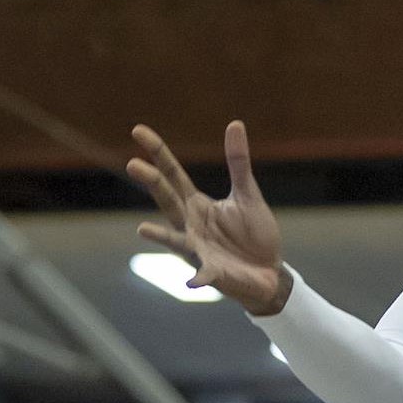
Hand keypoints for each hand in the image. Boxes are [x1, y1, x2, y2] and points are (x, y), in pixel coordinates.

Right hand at [128, 121, 287, 314]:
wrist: (268, 272)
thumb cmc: (254, 234)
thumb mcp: (247, 193)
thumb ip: (238, 162)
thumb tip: (234, 123)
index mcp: (196, 203)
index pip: (172, 173)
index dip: (157, 152)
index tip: (138, 130)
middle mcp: (190, 224)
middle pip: (168, 199)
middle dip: (152, 183)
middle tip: (133, 164)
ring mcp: (198, 248)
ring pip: (175, 238)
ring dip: (160, 236)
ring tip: (143, 230)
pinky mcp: (213, 272)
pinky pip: (204, 274)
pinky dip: (199, 277)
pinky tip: (193, 280)